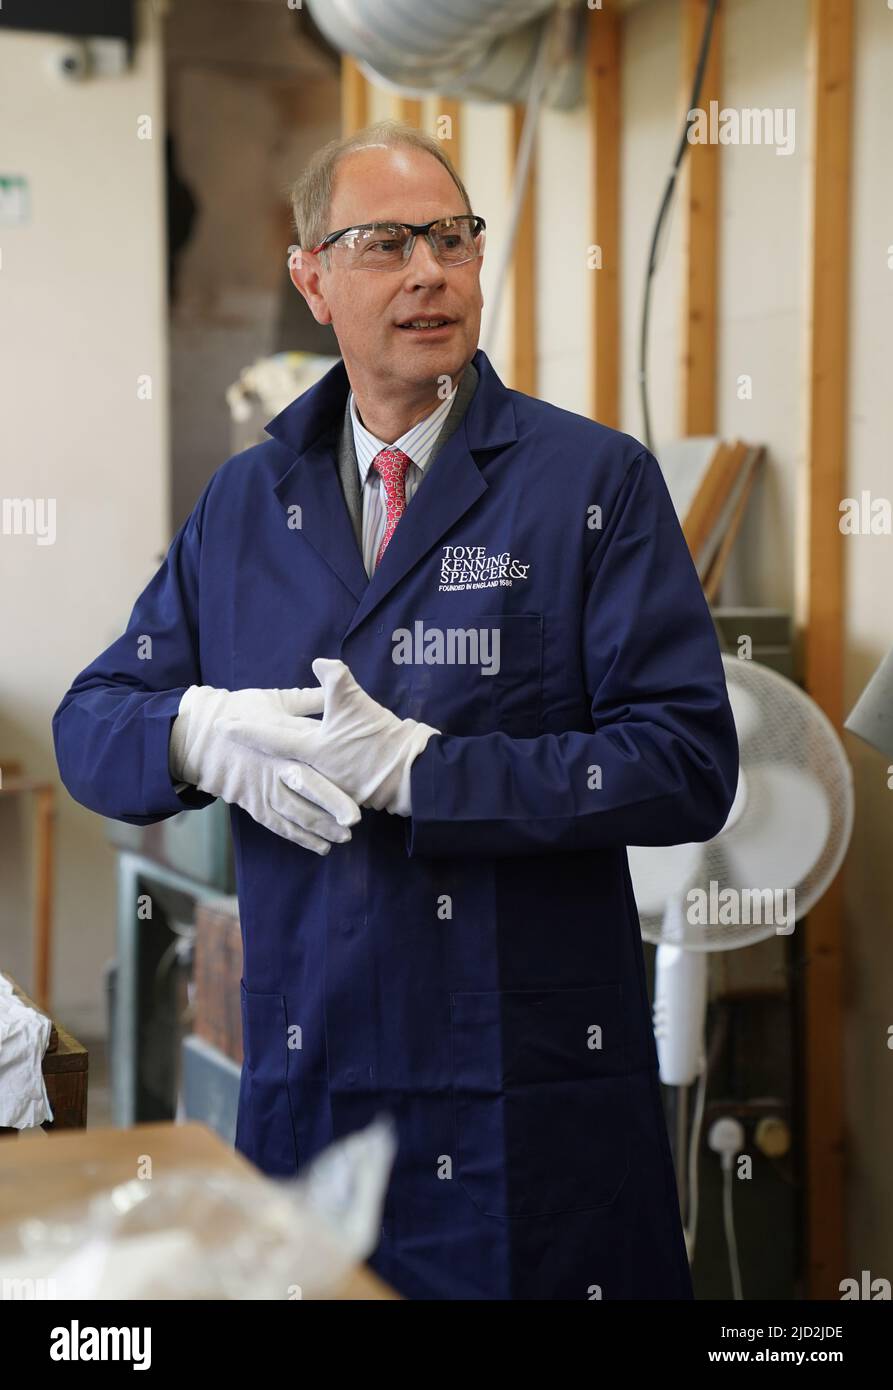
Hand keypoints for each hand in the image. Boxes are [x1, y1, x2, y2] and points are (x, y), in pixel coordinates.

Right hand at [169, 685, 360, 853]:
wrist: (201, 734)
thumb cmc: (241, 710)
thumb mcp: (275, 700)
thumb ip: (308, 700)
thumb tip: (334, 689)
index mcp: (282, 740)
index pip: (315, 759)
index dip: (335, 776)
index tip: (359, 791)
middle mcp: (274, 767)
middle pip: (307, 790)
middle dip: (330, 808)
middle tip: (354, 822)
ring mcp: (263, 787)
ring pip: (295, 813)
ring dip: (320, 827)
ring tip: (344, 837)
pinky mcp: (254, 802)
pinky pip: (279, 824)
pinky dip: (300, 837)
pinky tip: (321, 846)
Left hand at [215, 659, 439, 815]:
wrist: (409, 770)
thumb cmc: (378, 736)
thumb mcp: (355, 700)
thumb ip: (333, 677)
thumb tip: (318, 662)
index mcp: (310, 750)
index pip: (269, 738)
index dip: (245, 730)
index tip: (221, 725)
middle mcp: (311, 772)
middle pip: (277, 757)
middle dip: (254, 745)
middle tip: (231, 734)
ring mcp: (325, 785)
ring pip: (294, 769)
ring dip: (277, 759)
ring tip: (258, 748)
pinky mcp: (340, 792)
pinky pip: (313, 781)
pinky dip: (302, 771)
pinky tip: (297, 764)